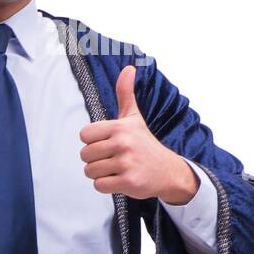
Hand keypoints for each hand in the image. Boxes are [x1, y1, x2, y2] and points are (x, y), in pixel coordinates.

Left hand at [78, 64, 199, 202]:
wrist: (168, 171)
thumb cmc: (145, 144)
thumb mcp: (134, 117)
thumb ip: (125, 93)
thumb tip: (128, 68)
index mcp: (120, 127)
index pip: (84, 135)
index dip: (93, 142)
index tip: (107, 143)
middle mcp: (123, 143)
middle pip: (85, 155)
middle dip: (96, 159)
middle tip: (113, 158)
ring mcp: (126, 163)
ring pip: (90, 171)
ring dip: (100, 173)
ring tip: (116, 169)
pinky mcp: (128, 182)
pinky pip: (99, 185)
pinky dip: (106, 186)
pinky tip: (120, 179)